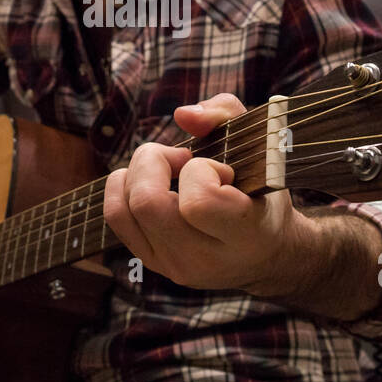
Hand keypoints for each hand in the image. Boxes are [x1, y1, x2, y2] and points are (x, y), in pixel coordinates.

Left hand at [102, 93, 312, 292]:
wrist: (266, 254)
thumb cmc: (264, 193)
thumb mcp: (263, 147)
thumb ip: (226, 115)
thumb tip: (182, 115)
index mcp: (245, 235)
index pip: (199, 203)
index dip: (201, 171)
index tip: (221, 170)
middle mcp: (205, 259)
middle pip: (148, 203)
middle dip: (155, 161)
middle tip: (182, 158)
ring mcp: (174, 265)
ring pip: (125, 208)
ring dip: (138, 172)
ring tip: (167, 169)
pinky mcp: (153, 262)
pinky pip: (116, 216)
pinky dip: (124, 186)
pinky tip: (150, 180)